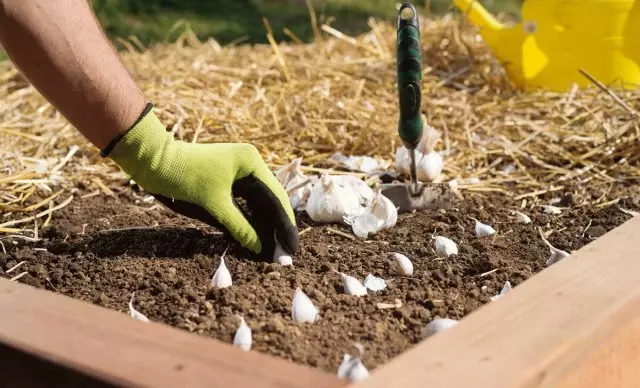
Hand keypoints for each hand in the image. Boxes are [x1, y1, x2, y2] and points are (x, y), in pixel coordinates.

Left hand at [104, 104, 298, 257]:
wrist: (152, 162)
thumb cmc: (184, 176)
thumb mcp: (214, 204)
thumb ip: (240, 227)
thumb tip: (261, 249)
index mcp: (251, 162)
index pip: (276, 197)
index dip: (285, 225)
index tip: (292, 248)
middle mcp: (249, 165)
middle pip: (270, 201)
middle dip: (277, 228)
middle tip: (286, 254)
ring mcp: (239, 173)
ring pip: (258, 205)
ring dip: (264, 227)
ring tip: (273, 251)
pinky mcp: (227, 182)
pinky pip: (244, 205)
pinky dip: (249, 222)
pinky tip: (255, 240)